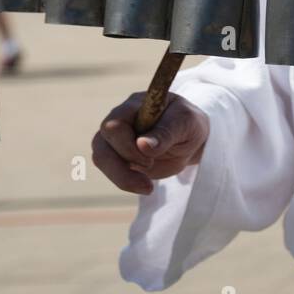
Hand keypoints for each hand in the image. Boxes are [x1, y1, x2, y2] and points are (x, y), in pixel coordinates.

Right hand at [91, 91, 209, 195]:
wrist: (193, 138)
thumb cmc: (188, 122)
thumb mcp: (186, 122)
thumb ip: (165, 132)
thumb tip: (142, 145)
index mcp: (134, 105)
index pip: (114, 125)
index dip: (126, 146)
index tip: (149, 159)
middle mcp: (120, 121)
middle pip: (101, 144)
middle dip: (120, 168)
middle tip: (148, 182)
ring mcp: (116, 140)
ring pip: (102, 159)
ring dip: (121, 178)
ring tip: (148, 188)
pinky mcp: (120, 158)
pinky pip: (112, 172)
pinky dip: (127, 182)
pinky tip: (146, 186)